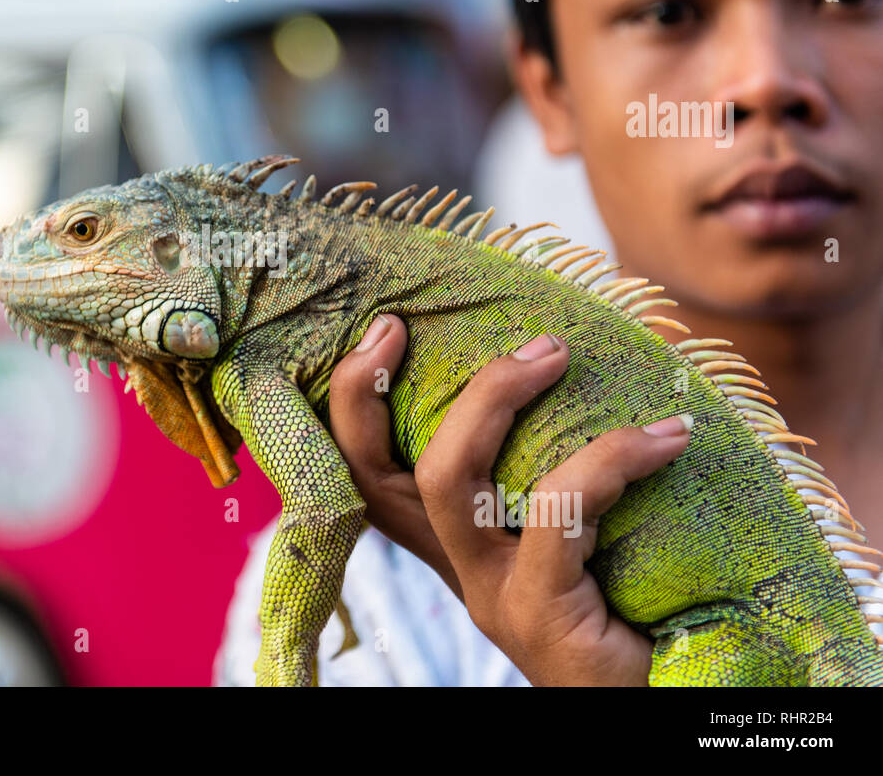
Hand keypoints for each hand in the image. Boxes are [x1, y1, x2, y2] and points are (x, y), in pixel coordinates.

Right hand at [328, 314, 692, 685]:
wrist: (668, 697)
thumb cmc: (639, 603)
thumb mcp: (582, 527)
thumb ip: (566, 465)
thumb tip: (589, 356)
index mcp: (457, 542)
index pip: (365, 473)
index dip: (353, 403)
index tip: (384, 331)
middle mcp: (458, 566)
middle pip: (372, 475)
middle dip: (370, 390)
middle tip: (402, 325)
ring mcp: (492, 593)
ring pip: (446, 480)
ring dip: (492, 398)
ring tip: (554, 352)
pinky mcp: (541, 613)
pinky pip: (557, 513)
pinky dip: (608, 461)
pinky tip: (665, 439)